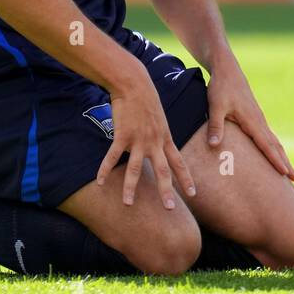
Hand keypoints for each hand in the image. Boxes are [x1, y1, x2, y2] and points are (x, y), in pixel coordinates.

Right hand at [96, 77, 196, 208]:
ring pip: (135, 168)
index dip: (186, 179)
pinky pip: (113, 156)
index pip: (179, 162)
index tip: (193, 194)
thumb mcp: (160, 119)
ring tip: (128, 204)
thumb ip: (160, 135)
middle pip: (163, 171)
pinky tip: (100, 181)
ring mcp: (138, 139)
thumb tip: (159, 147)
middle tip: (169, 209)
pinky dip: (105, 169)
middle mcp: (154, 142)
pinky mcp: (122, 135)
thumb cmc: (146, 101)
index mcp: (165, 138)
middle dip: (166, 191)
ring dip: (131, 188)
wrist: (134, 85)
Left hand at [206, 63, 293, 181]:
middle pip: (276, 146)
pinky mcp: (256, 117)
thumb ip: (215, 126)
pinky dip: (275, 148)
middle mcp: (259, 121)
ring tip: (289, 172)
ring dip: (283, 157)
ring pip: (274, 142)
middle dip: (286, 163)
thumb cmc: (221, 88)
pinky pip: (268, 136)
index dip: (275, 160)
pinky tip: (275, 154)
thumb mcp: (215, 106)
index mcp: (252, 121)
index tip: (285, 173)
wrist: (227, 70)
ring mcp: (259, 119)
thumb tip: (213, 145)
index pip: (266, 145)